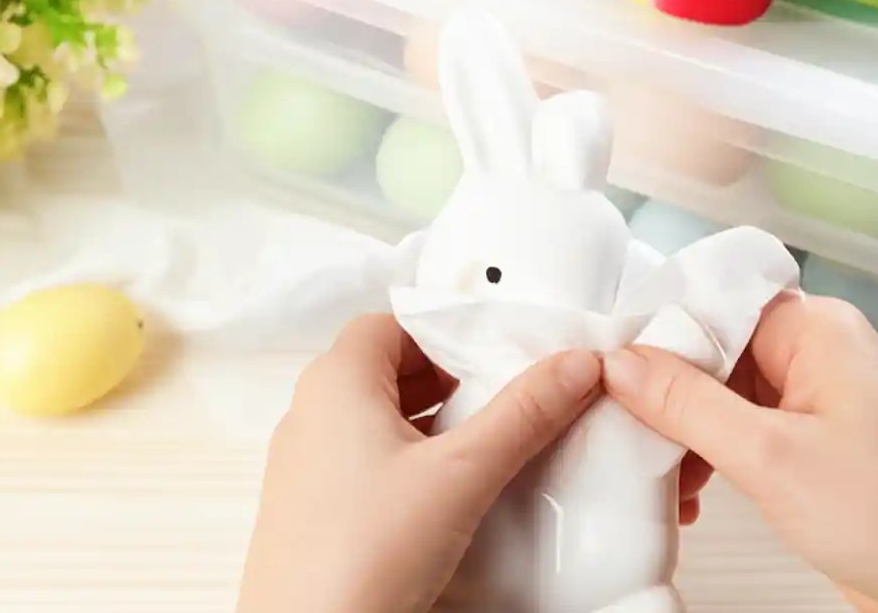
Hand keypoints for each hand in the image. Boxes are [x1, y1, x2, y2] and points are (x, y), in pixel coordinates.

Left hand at [236, 314, 602, 612]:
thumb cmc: (362, 555)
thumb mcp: (463, 473)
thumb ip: (524, 413)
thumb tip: (571, 366)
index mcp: (336, 383)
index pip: (390, 322)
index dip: (444, 330)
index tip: (494, 349)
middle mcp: (310, 415)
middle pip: (384, 367)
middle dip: (446, 378)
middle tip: (498, 396)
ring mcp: (305, 464)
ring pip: (374, 417)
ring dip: (428, 422)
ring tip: (480, 446)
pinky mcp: (311, 508)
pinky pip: (362, 461)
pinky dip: (405, 461)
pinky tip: (443, 494)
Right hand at [603, 293, 877, 612]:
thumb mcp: (769, 458)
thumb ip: (688, 404)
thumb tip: (622, 363)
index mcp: (818, 329)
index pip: (714, 302)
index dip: (659, 333)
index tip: (612, 369)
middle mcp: (819, 351)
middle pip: (714, 347)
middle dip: (667, 393)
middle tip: (627, 431)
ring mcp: (819, 396)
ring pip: (724, 392)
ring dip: (686, 432)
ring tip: (663, 477)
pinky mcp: (816, 439)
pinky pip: (745, 427)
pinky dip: (713, 455)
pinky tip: (692, 493)